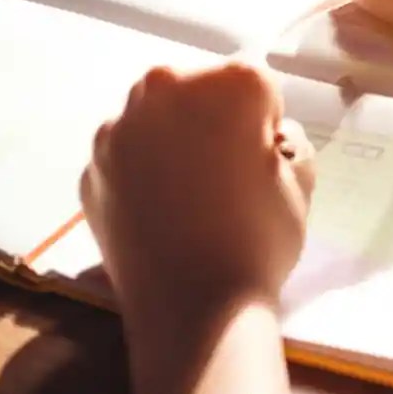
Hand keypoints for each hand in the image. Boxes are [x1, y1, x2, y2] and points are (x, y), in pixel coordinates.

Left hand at [79, 62, 316, 318]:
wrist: (194, 310)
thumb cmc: (260, 239)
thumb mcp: (303, 183)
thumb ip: (290, 142)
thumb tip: (264, 140)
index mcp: (227, 82)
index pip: (255, 83)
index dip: (265, 121)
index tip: (264, 158)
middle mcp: (163, 89)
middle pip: (195, 90)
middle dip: (211, 119)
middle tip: (226, 174)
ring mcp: (115, 130)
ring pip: (152, 122)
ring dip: (171, 143)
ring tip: (190, 198)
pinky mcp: (89, 170)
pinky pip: (123, 160)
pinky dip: (138, 177)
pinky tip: (159, 216)